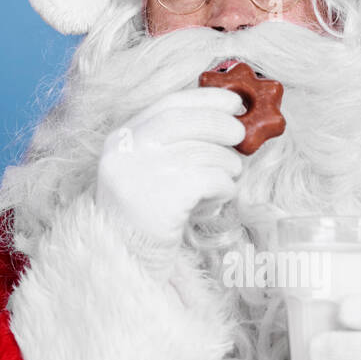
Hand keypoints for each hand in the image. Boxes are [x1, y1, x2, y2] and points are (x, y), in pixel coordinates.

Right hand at [95, 87, 246, 243]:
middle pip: (184, 121)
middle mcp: (126, 152)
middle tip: (240, 134)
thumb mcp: (148, 171)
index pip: (167, 105)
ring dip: (226, 162)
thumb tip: (227, 119)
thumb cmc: (147, 215)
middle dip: (219, 123)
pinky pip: (210, 180)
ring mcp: (142, 174)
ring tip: (230, 174)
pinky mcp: (163, 199)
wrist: (126, 261)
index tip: (233, 101)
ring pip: (202, 152)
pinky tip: (218, 198)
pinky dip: (224, 186)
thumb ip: (173, 144)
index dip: (205, 99)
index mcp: (120, 139)